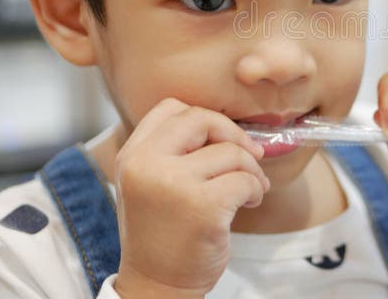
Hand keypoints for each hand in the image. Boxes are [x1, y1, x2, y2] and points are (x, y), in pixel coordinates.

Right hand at [113, 99, 268, 298]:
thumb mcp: (151, 183)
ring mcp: (173, 185)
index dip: (204, 118)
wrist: (157, 288)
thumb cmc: (163, 233)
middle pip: (201, 119)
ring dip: (251, 170)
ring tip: (248, 190)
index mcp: (132, 156)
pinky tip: (249, 203)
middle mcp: (146, 165)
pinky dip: (256, 190)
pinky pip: (246, 180)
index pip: (171, 107)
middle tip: (250, 155)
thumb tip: (228, 125)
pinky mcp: (203, 206)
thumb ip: (174, 150)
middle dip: (234, 135)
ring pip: (231, 152)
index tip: (219, 139)